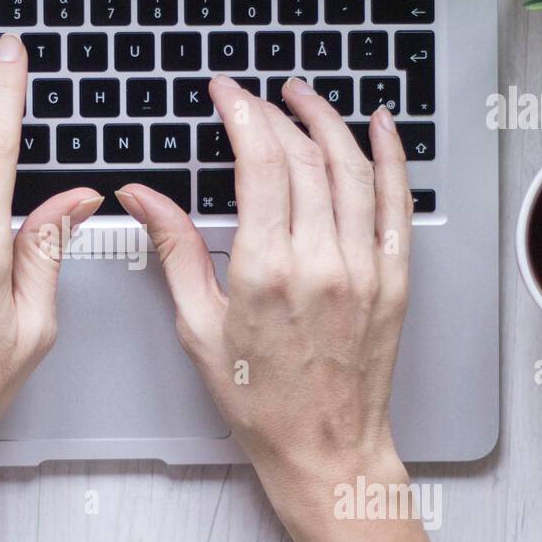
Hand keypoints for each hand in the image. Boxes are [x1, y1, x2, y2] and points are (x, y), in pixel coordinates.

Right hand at [118, 77, 412, 498]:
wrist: (324, 449)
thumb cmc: (259, 401)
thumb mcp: (200, 326)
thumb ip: (175, 250)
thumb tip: (141, 197)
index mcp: (267, 271)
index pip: (260, 163)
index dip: (242, 114)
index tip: (226, 93)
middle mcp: (321, 262)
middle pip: (304, 157)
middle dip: (276, 112)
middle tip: (254, 97)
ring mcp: (365, 269)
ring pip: (352, 169)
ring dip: (328, 120)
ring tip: (303, 96)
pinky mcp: (394, 279)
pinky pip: (399, 203)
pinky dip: (391, 157)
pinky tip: (381, 126)